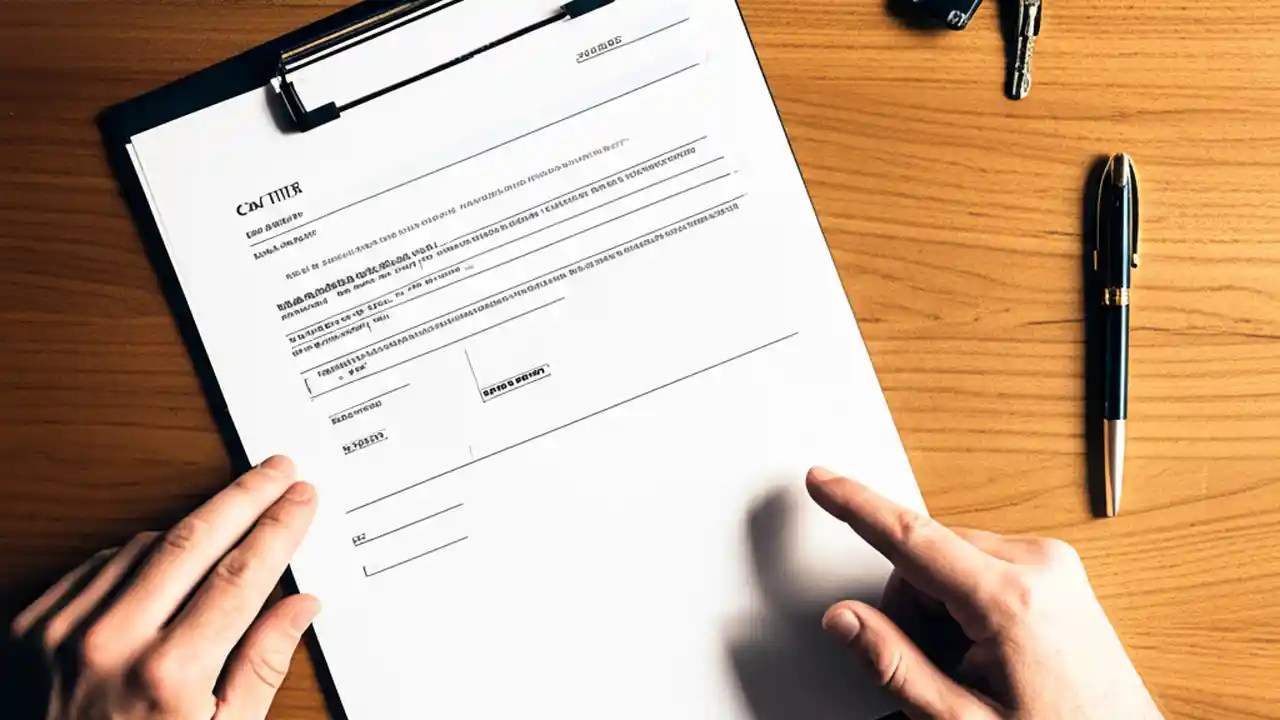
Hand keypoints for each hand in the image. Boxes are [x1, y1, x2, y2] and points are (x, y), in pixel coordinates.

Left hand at [10, 456, 318, 719]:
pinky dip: (138, 554)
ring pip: (145, 544)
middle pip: (195, 538)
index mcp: (170, 675)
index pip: (242, 574)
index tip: (301, 499)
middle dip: (246, 495)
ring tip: (231, 516)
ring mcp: (64, 631)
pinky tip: (166, 557)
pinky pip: (100, 564)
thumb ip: (262, 667)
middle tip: (278, 470)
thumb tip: (300, 606)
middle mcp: (112, 643)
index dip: (279, 528)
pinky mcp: (32, 626)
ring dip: (194, 525)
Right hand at [806, 468, 1162, 719]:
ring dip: (939, 609)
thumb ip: (895, 666)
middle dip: (912, 608)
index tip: (822, 481)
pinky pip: (980, 565)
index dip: (856, 505)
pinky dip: (966, 603)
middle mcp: (1038, 564)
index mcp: (1011, 599)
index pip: (911, 538)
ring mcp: (1052, 564)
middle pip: (926, 557)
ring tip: (972, 667)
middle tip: (938, 670)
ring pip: (950, 561)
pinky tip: (989, 650)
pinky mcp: (1056, 569)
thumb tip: (843, 620)